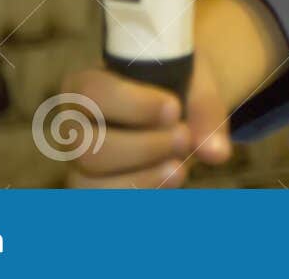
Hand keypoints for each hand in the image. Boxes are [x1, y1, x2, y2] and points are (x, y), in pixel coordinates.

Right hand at [58, 0, 288, 187]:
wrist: (175, 105)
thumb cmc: (175, 85)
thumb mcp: (194, 81)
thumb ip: (206, 110)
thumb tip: (216, 154)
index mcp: (84, 86)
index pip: (91, 92)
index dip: (133, 105)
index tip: (174, 109)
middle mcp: (73, 128)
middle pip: (88, 147)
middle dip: (142, 148)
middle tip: (184, 137)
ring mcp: (79, 165)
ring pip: (89, 184)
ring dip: (140, 180)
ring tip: (180, 167)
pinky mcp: (95, 192)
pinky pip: (103, 207)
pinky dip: (139, 198)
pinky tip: (169, 183)